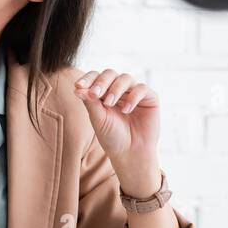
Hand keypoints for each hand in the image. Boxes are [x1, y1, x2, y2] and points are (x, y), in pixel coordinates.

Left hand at [74, 69, 159, 189]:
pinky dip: (133, 97)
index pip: (96, 77)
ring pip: (125, 78)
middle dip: (101, 82)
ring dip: (115, 89)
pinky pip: (141, 88)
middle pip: (110, 74)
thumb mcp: (98, 119)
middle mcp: (119, 90)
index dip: (87, 79)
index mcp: (104, 92)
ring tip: (109, 103)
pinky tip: (126, 110)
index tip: (78, 86)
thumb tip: (78, 87)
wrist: (130, 153)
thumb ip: (90, 102)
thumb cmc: (112, 137)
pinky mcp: (150, 98)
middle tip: (95, 94)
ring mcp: (134, 92)